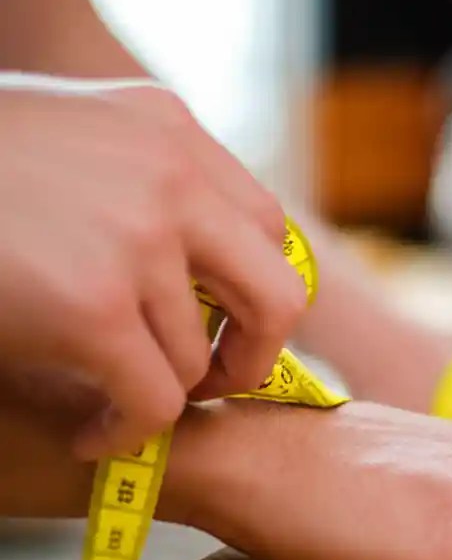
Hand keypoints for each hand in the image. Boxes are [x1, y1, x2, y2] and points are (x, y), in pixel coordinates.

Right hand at [0, 74, 306, 458]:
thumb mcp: (63, 135)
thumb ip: (134, 177)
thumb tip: (189, 259)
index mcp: (165, 126)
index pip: (264, 226)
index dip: (249, 289)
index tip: (216, 325)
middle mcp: (171, 174)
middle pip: (280, 291)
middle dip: (254, 352)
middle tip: (212, 381)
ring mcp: (138, 237)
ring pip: (199, 358)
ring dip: (159, 394)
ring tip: (106, 401)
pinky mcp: (93, 305)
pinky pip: (155, 400)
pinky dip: (127, 431)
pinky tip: (90, 433)